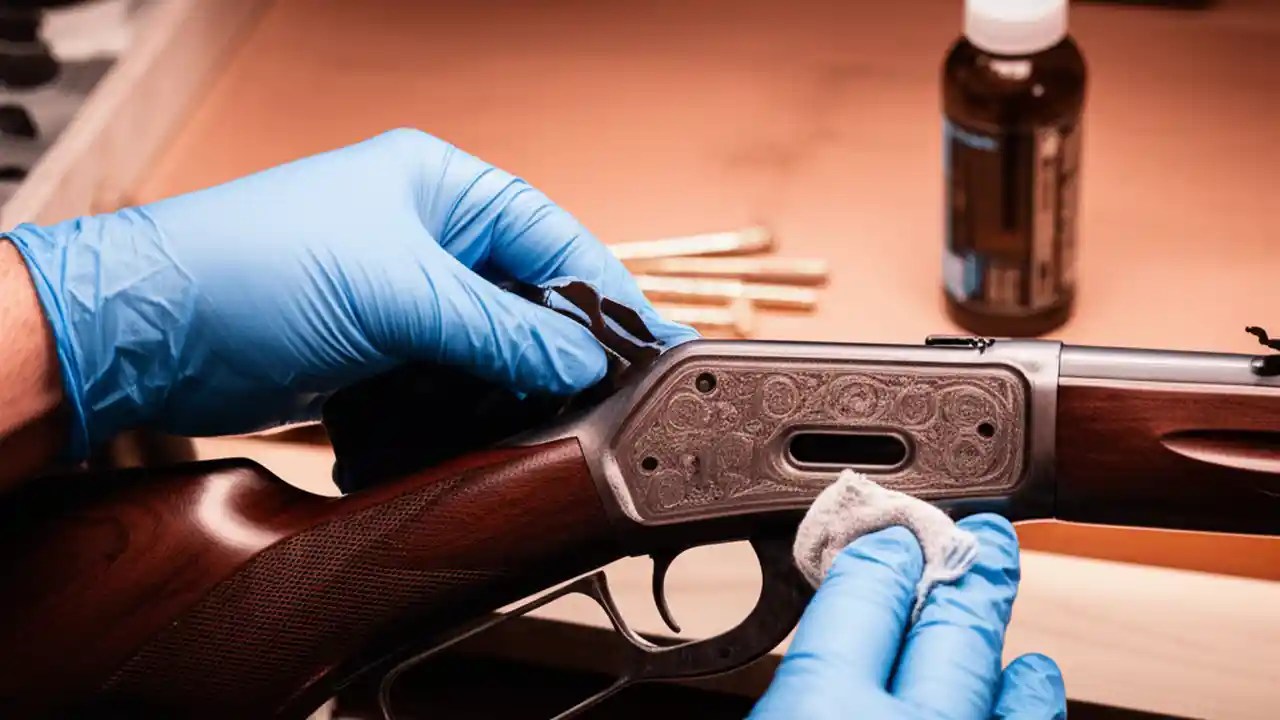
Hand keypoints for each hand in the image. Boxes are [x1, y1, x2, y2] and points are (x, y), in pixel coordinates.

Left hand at [5, 129, 694, 458]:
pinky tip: (489, 433)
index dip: (605, 291)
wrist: (147, 334)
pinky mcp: (381, 352)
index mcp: (440, 188)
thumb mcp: (395, 291)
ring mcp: (403, 297)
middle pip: (528, 295)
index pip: (552, 235)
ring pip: (494, 345)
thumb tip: (581, 358)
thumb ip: (498, 328)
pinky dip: (469, 409)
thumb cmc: (252, 269)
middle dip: (564, 347)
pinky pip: (451, 381)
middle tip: (612, 398)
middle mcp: (428, 237)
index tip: (651, 344)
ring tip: (557, 423)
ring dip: (517, 385)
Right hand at [750, 514, 1064, 719]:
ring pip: (999, 676)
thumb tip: (797, 666)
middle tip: (973, 531)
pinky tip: (1034, 681)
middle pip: (945, 623)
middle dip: (960, 567)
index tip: (883, 538)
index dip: (876, 556)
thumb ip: (781, 691)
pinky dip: (1032, 702)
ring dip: (998, 624)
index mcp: (818, 708)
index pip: (860, 599)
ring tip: (998, 583)